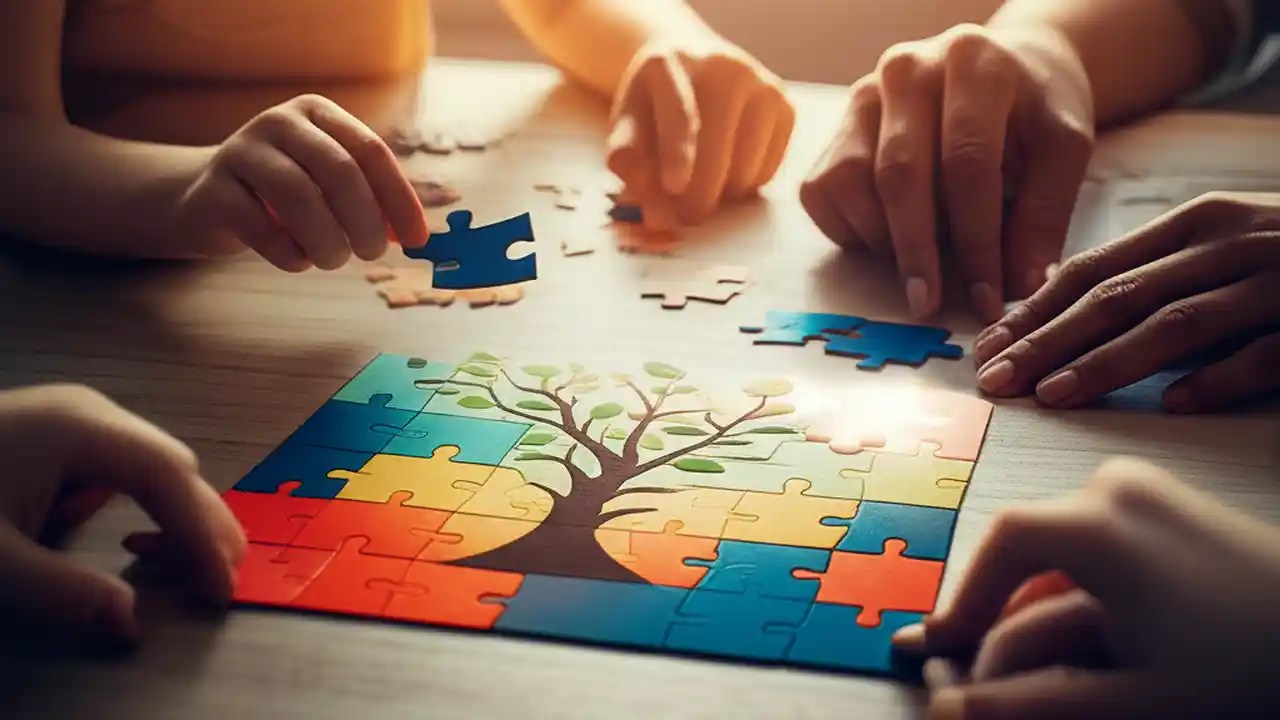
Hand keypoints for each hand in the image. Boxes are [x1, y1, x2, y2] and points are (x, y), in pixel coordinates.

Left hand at [0, 385, 243, 642]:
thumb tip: (131, 623)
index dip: (203, 536)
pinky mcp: (59, 434)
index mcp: (81, 427)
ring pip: (153, 464)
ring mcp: (76, 418)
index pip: (168, 479)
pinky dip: (146, 504)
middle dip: (204, 523)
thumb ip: (61, 590)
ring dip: (179, 515)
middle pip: (172, 464)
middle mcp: (90, 411)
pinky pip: (124, 466)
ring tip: (194, 566)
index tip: (221, 589)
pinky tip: (140, 539)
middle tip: (224, 579)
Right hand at [175, 94, 427, 270]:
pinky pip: (261, 229)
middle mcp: (278, 123)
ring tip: (334, 260)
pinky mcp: (212, 192)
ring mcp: (240, 153)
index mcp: (317, 114)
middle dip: (366, 221)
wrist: (203, 197)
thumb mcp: (329, 187)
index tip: (416, 240)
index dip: (400, 198)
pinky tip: (298, 259)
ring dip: (329, 241)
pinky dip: (290, 255)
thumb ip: (371, 202)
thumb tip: (418, 236)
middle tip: (372, 254)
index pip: (371, 151)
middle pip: (339, 170)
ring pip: (299, 196)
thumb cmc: (283, 196)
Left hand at [606, 37, 793, 229]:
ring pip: (744, 170)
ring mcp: (759, 84)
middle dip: (697, 197)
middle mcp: (721, 66)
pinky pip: (767, 172)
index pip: (678, 113)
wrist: (694, 65)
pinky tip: (728, 167)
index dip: (677, 153)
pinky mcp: (785, 106)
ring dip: (721, 195)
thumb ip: (632, 170)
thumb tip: (657, 221)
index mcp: (667, 63)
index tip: (673, 186)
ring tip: (703, 180)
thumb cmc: (656, 106)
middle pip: (716, 150)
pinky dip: (745, 186)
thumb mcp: (628, 126)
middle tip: (685, 215)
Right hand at [800, 24, 1094, 320]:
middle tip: (931, 304)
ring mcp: (862, 97)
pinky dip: (854, 228)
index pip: (967, 163)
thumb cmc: (1032, 112)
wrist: (1001, 69)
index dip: (976, 240)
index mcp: (972, 63)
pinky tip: (893, 233)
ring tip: (924, 257)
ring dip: (886, 239)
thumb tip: (1020, 286)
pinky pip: (825, 192)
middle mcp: (906, 69)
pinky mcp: (833, 129)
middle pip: (899, 173)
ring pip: (853, 183)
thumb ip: (1044, 213)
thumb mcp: (1062, 149)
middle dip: (917, 251)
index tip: (987, 297)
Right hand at [894, 458, 1279, 718]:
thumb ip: (1026, 704)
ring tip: (1038, 659)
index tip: (943, 644)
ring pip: (1058, 545)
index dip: (962, 596)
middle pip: (1026, 544)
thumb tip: (948, 710)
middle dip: (1000, 608)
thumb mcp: (1132, 697)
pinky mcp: (1164, 503)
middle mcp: (1116, 489)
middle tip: (980, 661)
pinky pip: (1093, 538)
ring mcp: (1144, 490)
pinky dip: (1074, 584)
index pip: (1000, 544)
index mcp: (1101, 520)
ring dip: (1037, 600)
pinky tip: (1091, 634)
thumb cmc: (1248, 663)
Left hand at [973, 192, 1279, 411]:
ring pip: (1176, 325)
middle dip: (1047, 342)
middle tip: (994, 381)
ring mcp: (1278, 282)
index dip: (1034, 310)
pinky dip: (1216, 378)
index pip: (1094, 270)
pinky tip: (1171, 405)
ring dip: (1107, 362)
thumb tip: (1050, 295)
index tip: (986, 347)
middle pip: (1118, 298)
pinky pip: (1263, 353)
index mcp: (1195, 223)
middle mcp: (1230, 245)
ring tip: (1053, 395)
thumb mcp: (1215, 243)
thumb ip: (1145, 268)